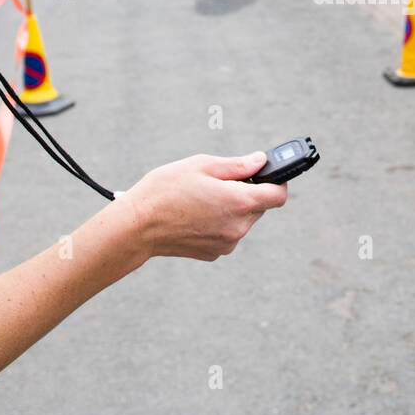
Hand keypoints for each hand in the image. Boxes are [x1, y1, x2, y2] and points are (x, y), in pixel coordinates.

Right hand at [119, 152, 286, 261]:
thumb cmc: (165, 191)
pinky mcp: (214, 253)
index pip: (278, 195)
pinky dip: (220, 223)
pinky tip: (196, 214)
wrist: (136, 227)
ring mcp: (227, 243)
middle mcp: (238, 226)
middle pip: (260, 207)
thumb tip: (260, 161)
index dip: (276, 181)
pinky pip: (227, 233)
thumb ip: (237, 165)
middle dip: (248, 192)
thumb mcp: (202, 165)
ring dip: (233, 208)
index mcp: (240, 202)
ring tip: (203, 198)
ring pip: (243, 220)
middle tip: (221, 182)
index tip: (267, 174)